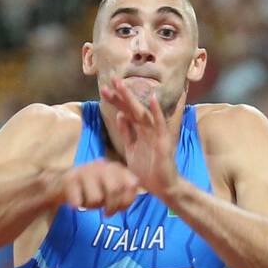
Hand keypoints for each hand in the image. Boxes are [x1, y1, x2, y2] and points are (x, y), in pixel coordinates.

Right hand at [57, 158, 139, 216]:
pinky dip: (77, 206)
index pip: (131, 183)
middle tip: (106, 214)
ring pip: (96, 198)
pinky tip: (75, 202)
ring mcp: (84, 171)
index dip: (128, 200)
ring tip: (88, 202)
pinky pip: (78, 202)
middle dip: (112, 207)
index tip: (121, 209)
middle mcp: (101, 166)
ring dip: (92, 207)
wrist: (59, 184)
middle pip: (115, 190)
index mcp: (114, 167)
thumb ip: (124, 189)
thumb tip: (135, 187)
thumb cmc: (89, 189)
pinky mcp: (69, 180)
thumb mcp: (109, 187)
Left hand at [99, 75, 179, 200]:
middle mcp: (147, 129)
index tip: (104, 89)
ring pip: (142, 113)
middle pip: (132, 108)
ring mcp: (156, 134)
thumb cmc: (148, 171)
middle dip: (121, 94)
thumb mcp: (131, 150)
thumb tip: (119, 116)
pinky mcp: (163, 141)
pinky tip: (152, 99)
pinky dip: (156, 112)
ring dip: (132, 99)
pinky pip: (160, 124)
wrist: (162, 188)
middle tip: (111, 79)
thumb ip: (126, 134)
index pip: (125, 112)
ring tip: (122, 85)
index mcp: (138, 131)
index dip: (116, 101)